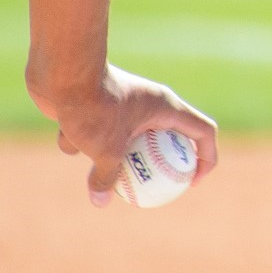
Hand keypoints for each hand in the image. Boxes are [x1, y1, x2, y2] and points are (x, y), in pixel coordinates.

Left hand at [29, 63, 218, 207]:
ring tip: (94, 169)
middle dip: (154, 166)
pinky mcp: (98, 105)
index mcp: (166, 108)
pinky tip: (68, 134)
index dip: (206, 159)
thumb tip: (101, 202)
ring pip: (127, 139)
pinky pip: (96, 132)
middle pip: (166, 139)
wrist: (65, 70)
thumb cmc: (94, 106)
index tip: (190, 183)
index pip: (203, 132)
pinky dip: (80, 139)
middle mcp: (149, 104)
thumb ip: (107, 178)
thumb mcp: (105, 150)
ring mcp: (123, 105)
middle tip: (147, 189)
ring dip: (109, 154)